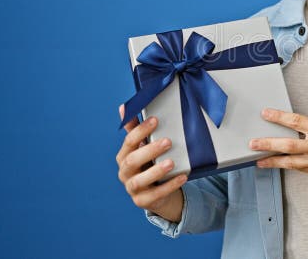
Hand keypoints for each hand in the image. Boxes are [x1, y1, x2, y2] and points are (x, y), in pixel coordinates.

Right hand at [116, 104, 186, 221]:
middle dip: (150, 150)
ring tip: (172, 162)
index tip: (156, 120)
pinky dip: (170, 186)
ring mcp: (132, 188)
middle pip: (133, 160)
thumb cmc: (150, 163)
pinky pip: (156, 194)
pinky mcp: (142, 201)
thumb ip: (136, 129)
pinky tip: (183, 177)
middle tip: (168, 141)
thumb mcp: (144, 147)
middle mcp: (125, 172)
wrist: (157, 191)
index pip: (129, 141)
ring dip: (156, 171)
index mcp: (124, 155)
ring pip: (140, 180)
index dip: (141, 130)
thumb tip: (125, 107)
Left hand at [249, 108, 307, 180]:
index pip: (295, 121)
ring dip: (272, 160)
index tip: (265, 113)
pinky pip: (300, 168)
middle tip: (252, 143)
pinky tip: (278, 165)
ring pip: (290, 161)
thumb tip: (293, 128)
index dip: (278, 117)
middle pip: (288, 144)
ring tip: (258, 160)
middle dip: (267, 143)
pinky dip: (288, 166)